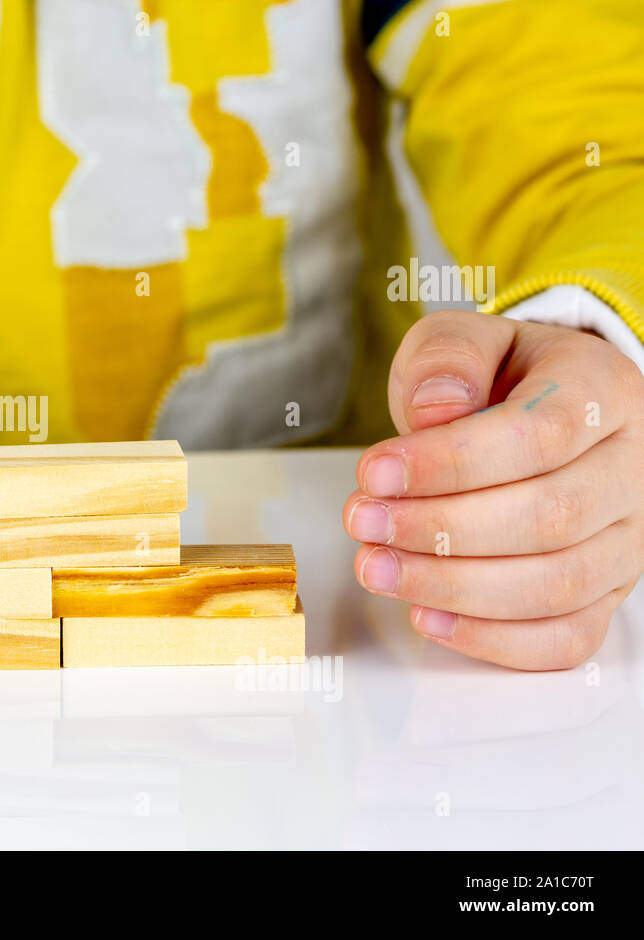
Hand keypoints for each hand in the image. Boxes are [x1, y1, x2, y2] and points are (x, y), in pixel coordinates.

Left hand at [343, 310, 643, 669]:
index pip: (540, 435)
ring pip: (555, 585)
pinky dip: (492, 638)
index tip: (374, 472)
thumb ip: (446, 359)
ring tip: (376, 567)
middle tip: (363, 521)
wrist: (540, 408)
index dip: (450, 463)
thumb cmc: (500, 378)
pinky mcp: (605, 594)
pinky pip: (565, 637)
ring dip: (451, 586)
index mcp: (604, 392)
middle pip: (548, 518)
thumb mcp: (464, 340)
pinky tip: (426, 615)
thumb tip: (434, 410)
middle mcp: (632, 469)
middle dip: (439, 529)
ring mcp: (627, 540)